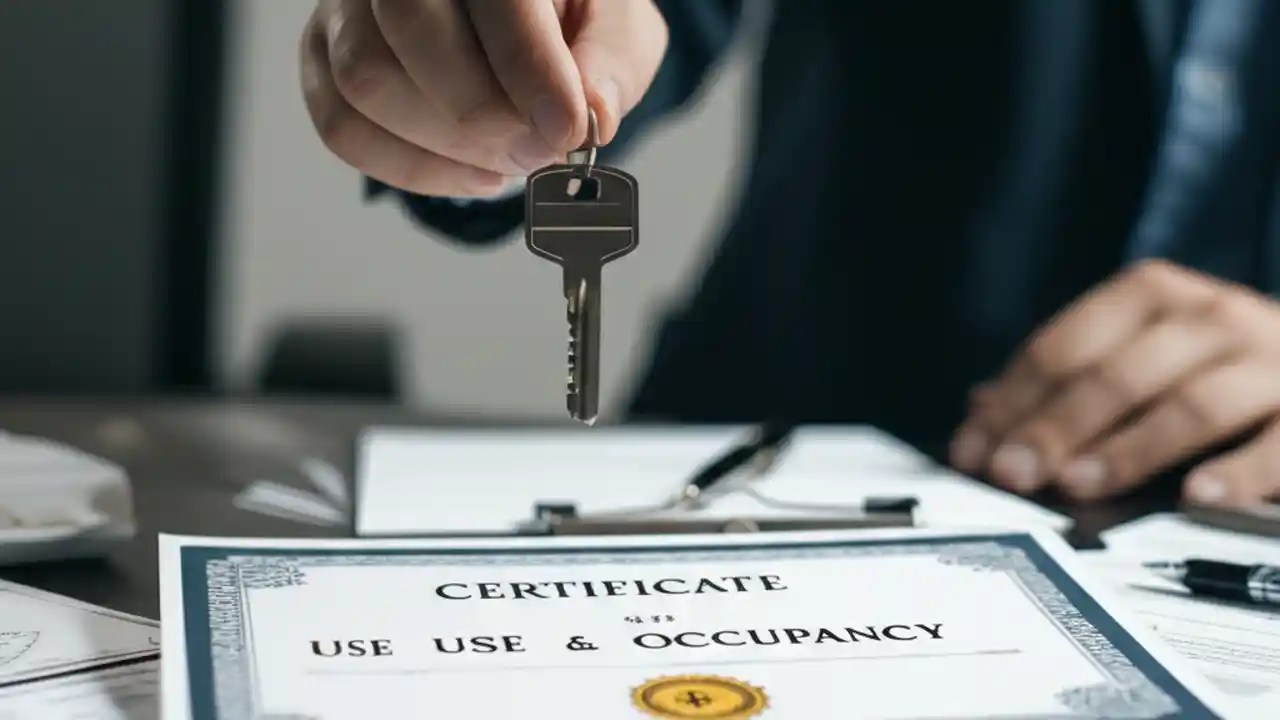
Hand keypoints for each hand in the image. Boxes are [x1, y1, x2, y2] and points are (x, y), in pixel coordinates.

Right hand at [299, 0, 666, 196]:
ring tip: (507, 163)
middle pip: (408, 28)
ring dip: (446, 148)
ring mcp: (351, 3)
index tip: (564, 130)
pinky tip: (470, 172)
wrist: (527, 24)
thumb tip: (590, 114)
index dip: (527, 68)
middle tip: (536, 153)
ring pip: (366, 81)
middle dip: (481, 115)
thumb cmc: (571, 21)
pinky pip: (341, 124)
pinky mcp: (324, 53)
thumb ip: (611, 65)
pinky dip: (411, 169)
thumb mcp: (617, 29)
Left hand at [950, 260, 1279, 506]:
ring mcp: (1269, 360)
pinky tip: (1196, 496)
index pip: (1063, 348)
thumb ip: (1064, 382)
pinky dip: (1236, 472)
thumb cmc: (1213, 363)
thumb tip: (982, 412)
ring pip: (1190, 404)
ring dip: (1128, 448)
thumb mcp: (1138, 354)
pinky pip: (1278, 444)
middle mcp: (1211, 317)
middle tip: (1012, 473)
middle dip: (1055, 427)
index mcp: (1152, 296)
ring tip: (1079, 483)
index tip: (974, 451)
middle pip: (1116, 374)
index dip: (1012, 403)